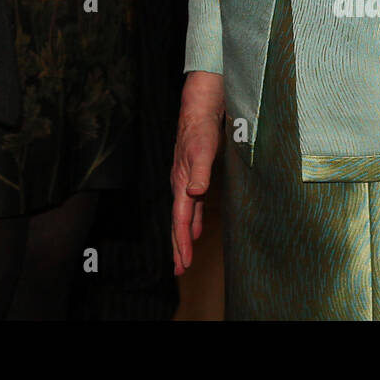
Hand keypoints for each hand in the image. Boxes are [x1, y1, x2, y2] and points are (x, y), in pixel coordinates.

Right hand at [171, 71, 223, 274]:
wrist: (198, 110)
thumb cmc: (200, 129)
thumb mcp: (202, 150)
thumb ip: (200, 172)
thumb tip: (194, 193)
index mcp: (181, 183)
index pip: (180, 220)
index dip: (182, 242)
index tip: (183, 263)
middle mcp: (181, 185)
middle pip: (177, 222)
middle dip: (178, 246)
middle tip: (179, 270)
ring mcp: (186, 182)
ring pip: (183, 215)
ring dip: (183, 236)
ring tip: (184, 255)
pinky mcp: (194, 177)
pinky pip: (191, 206)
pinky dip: (192, 220)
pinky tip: (196, 228)